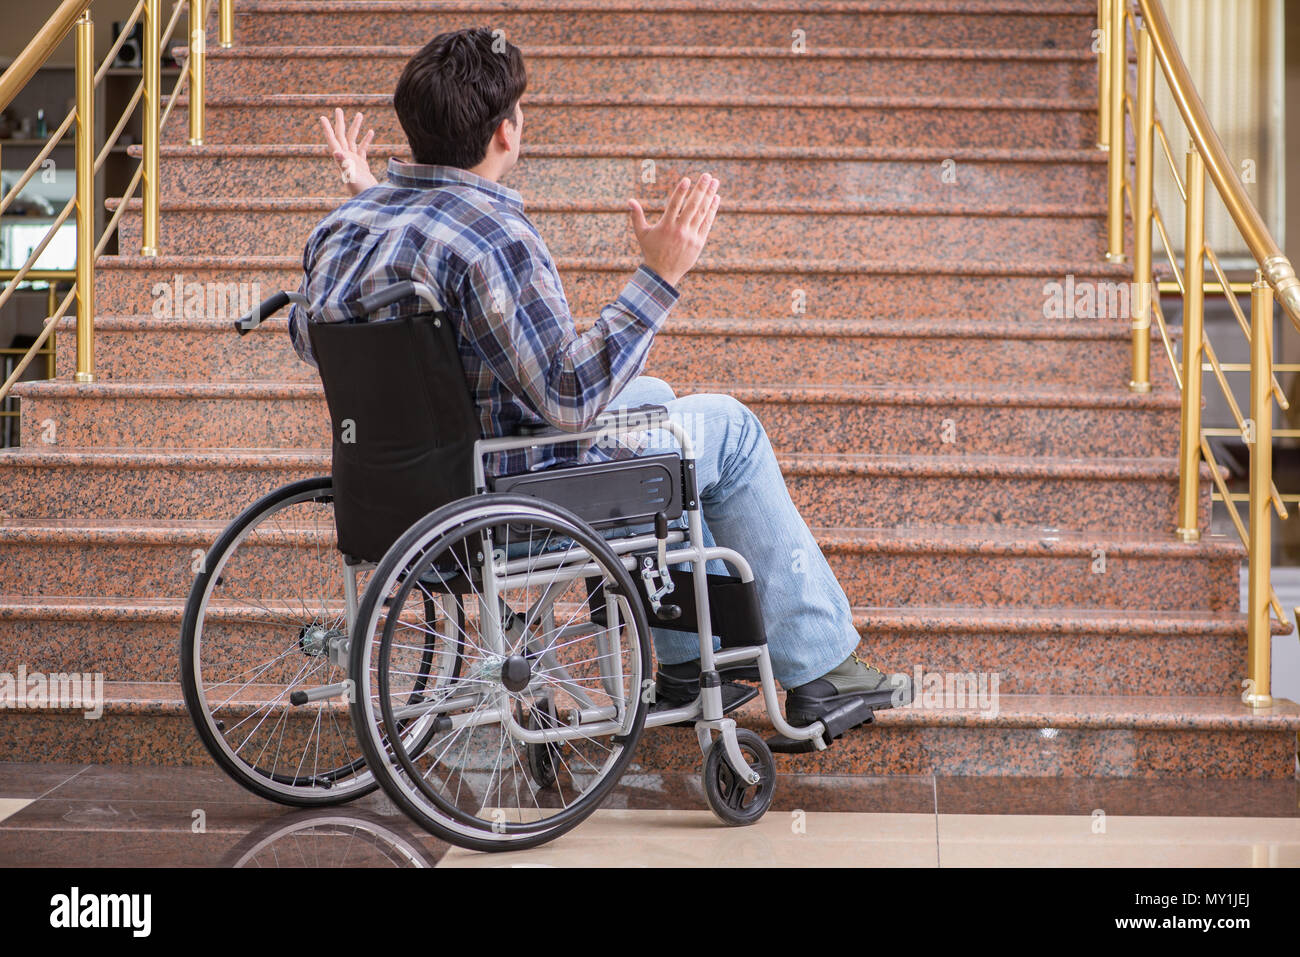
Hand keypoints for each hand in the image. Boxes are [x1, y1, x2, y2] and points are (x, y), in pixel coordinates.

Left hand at [319, 108, 377, 195]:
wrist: (369, 201)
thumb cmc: (360, 190)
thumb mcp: (351, 176)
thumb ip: (344, 163)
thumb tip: (336, 151)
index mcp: (341, 159)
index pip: (333, 140)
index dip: (327, 129)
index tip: (322, 117)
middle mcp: (346, 158)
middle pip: (341, 137)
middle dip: (340, 123)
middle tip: (338, 109)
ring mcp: (354, 161)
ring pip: (353, 140)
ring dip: (355, 128)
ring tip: (360, 114)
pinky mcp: (362, 165)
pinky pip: (363, 149)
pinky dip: (366, 140)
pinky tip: (371, 131)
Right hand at [627, 173, 719, 287]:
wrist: (663, 274)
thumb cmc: (651, 251)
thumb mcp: (642, 234)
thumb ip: (636, 216)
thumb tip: (629, 201)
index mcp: (665, 226)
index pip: (674, 205)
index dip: (681, 191)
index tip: (687, 179)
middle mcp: (679, 230)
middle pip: (692, 206)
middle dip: (701, 189)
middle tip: (707, 175)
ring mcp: (691, 236)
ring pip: (702, 213)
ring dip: (710, 196)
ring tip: (715, 182)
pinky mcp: (699, 242)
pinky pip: (707, 223)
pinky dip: (712, 210)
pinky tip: (716, 199)